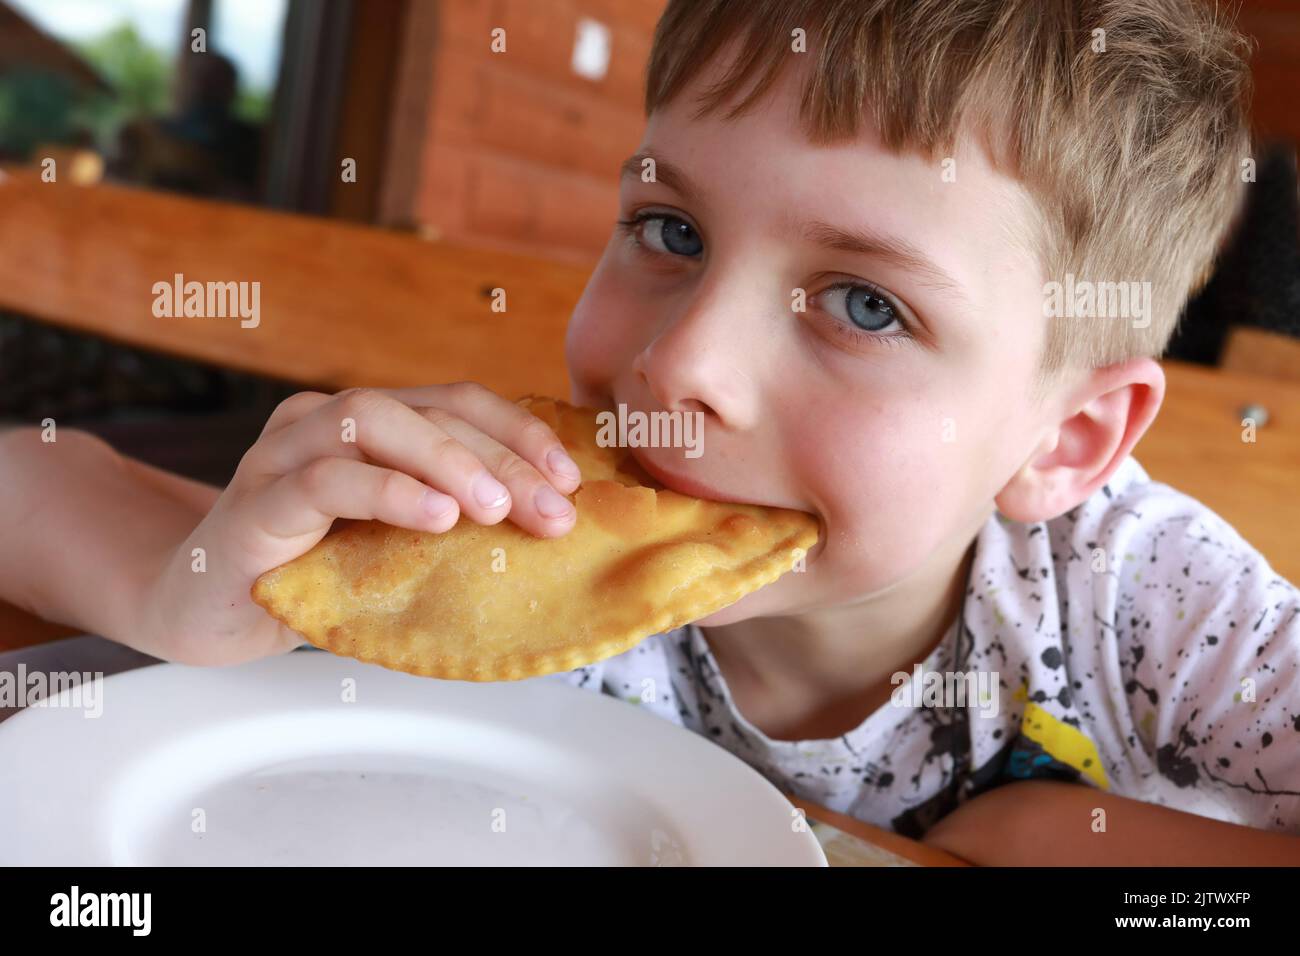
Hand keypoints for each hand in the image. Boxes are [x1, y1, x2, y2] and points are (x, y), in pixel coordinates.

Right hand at [141, 383, 582, 664]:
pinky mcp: (253, 504)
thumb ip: (447, 518)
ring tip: (493, 509)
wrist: (204, 614)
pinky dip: (388, 492)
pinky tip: (435, 518)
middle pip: (429, 410)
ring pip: (372, 420)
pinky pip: (324, 480)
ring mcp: (283, 454)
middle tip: (552, 512)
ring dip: (446, 461)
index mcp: (368, 424)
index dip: (520, 432)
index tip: (570, 480)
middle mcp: (324, 421)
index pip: (457, 402)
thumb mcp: (392, 541)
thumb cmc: (309, 574)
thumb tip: (546, 529)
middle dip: (501, 458)